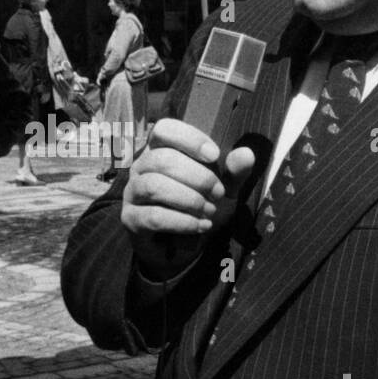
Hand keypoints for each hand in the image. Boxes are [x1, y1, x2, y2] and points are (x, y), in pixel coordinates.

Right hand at [121, 118, 254, 280]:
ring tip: (209, 211)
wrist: (183, 249)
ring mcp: (132, 193)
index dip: (188, 138)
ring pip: (154, 186)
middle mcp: (141, 168)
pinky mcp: (130, 219)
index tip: (214, 155)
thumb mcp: (222, 189)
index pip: (164, 129)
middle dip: (197, 177)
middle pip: (162, 159)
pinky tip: (200, 226)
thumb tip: (246, 154)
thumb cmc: (199, 209)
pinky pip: (153, 216)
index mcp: (160, 150)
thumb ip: (233, 172)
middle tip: (218, 194)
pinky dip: (182, 221)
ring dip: (188, 199)